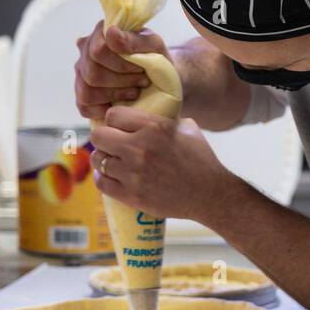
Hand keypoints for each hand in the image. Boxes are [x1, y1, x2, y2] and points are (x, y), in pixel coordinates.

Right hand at [74, 21, 170, 120]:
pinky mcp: (82, 95)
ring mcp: (81, 73)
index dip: (121, 64)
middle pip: (93, 73)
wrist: (161, 77)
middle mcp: (85, 51)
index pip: (99, 50)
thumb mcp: (153, 45)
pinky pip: (85, 106)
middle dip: (123, 80)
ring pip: (87, 91)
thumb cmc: (155, 57)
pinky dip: (106, 109)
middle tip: (143, 81)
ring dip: (117, 94)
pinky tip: (122, 103)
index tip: (141, 68)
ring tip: (135, 91)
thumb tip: (111, 33)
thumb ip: (134, 38)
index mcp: (100, 33)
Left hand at [90, 106, 229, 221]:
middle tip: (111, 144)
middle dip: (104, 138)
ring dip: (104, 160)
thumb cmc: (201, 160)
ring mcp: (134, 173)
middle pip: (98, 136)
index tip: (116, 126)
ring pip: (98, 160)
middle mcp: (140, 148)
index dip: (113, 120)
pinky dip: (103, 178)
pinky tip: (110, 176)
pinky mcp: (132, 195)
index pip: (113, 115)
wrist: (211, 194)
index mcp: (154, 127)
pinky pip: (101, 183)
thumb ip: (161, 120)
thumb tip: (143, 115)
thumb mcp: (186, 129)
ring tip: (113, 161)